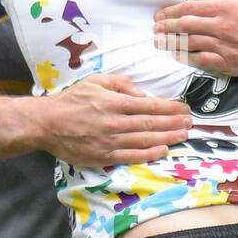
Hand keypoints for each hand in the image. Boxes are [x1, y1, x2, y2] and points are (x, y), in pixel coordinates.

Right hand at [32, 74, 191, 167]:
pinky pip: (131, 156)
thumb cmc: (71, 100)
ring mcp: (110, 141)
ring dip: (167, 138)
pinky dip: (149, 154)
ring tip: (184, 135)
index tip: (184, 108)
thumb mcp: (95, 81)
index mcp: (113, 102)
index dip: (169, 108)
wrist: (47, 124)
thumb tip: (142, 94)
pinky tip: (163, 151)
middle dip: (174, 123)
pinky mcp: (103, 156)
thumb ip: (120, 84)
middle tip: (190, 123)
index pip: (149, 105)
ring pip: (145, 141)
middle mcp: (114, 122)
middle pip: (151, 124)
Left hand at [153, 0, 237, 76]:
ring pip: (190, 43)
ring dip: (172, 43)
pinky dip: (186, 57)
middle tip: (156, 30)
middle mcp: (222, 25)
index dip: (170, 12)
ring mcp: (224, 45)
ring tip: (160, 43)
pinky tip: (177, 55)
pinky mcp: (227, 62)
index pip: (189, 8)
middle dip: (167, 28)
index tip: (160, 16)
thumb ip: (216, 0)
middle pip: (185, 26)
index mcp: (224, 7)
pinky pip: (201, 60)